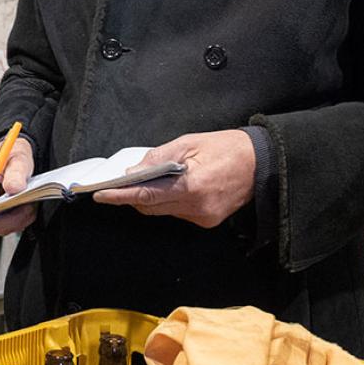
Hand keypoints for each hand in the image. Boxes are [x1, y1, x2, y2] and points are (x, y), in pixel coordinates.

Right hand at [0, 135, 37, 240]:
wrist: (19, 155)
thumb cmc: (12, 153)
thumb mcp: (17, 158)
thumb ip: (16, 172)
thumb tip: (13, 188)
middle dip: (2, 220)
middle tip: (22, 211)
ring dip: (14, 220)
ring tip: (27, 206)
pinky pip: (4, 225)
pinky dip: (18, 220)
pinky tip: (25, 208)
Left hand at [91, 129, 255, 227]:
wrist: (262, 163)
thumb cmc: (228, 148)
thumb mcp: (189, 143)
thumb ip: (158, 158)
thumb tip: (134, 171)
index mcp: (191, 186)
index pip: (146, 195)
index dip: (120, 195)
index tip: (101, 195)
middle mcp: (196, 207)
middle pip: (150, 207)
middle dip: (131, 196)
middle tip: (118, 184)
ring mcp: (203, 217)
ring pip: (162, 211)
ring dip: (150, 198)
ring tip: (148, 180)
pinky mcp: (207, 221)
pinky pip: (177, 213)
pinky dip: (168, 201)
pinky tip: (171, 187)